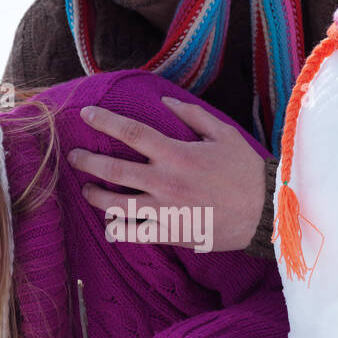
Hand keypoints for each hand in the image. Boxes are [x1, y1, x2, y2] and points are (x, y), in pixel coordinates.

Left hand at [67, 95, 265, 251]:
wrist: (263, 212)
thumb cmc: (245, 171)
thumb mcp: (224, 134)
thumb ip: (192, 116)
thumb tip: (165, 103)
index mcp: (176, 154)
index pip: (130, 133)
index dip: (104, 121)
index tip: (86, 114)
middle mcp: (164, 182)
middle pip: (113, 170)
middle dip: (87, 161)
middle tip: (74, 157)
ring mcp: (165, 210)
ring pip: (116, 206)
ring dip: (96, 197)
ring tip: (87, 191)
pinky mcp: (170, 233)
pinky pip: (134, 234)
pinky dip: (117, 230)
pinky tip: (110, 224)